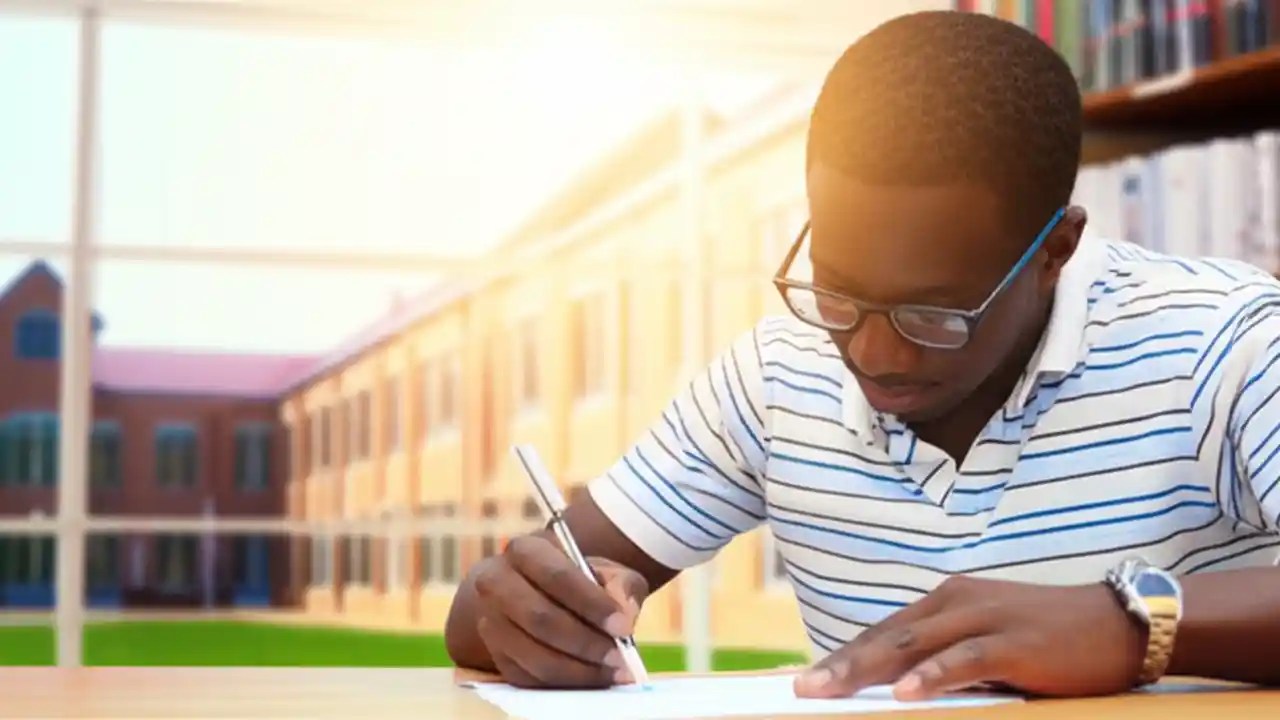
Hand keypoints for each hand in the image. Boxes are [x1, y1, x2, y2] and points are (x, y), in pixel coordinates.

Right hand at [472, 534, 648, 688]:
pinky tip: (594, 679)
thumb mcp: (607, 571)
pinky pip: (527, 678)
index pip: (556, 576)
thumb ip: (621, 586)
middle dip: (584, 642)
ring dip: (577, 670)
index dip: (591, 603)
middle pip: (539, 618)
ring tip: (613, 672)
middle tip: (619, 656)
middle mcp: (496, 582)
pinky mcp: (494, 655)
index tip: (623, 626)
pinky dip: (564, 684)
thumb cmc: (579, 580)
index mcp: (525, 550)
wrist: (544, 594)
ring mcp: (489, 622)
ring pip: (532, 655)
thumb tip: (625, 614)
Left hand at [792, 576, 1146, 700]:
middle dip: (840, 663)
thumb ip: (950, 659)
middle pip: (886, 636)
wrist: (1123, 622)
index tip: (808, 676)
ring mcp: (985, 618)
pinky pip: (965, 660)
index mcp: (948, 601)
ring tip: (829, 690)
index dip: (844, 654)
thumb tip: (907, 689)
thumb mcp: (992, 643)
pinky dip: (933, 676)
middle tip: (800, 686)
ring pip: (912, 645)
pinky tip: (905, 694)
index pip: (883, 631)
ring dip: (867, 669)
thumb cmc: (1054, 638)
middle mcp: (957, 602)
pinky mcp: (1015, 642)